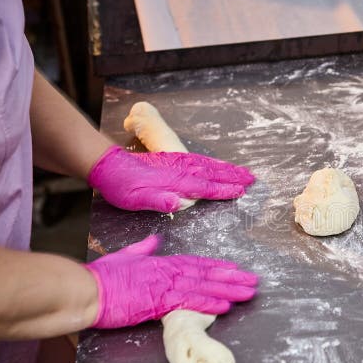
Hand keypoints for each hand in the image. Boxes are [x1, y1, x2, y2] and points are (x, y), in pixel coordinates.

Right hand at [85, 236, 257, 328]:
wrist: (84, 290)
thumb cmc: (98, 278)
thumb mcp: (122, 257)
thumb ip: (141, 248)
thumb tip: (154, 240)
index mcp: (159, 263)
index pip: (195, 263)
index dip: (216, 266)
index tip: (234, 268)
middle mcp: (166, 271)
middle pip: (206, 273)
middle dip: (231, 278)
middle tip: (253, 281)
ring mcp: (164, 286)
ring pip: (203, 286)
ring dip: (228, 290)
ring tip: (248, 293)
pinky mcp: (158, 301)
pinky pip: (189, 301)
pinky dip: (208, 302)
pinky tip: (225, 305)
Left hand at [88, 146, 254, 212]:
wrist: (110, 165)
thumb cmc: (122, 186)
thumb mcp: (135, 199)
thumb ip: (158, 200)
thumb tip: (178, 203)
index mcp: (175, 183)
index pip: (205, 188)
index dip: (223, 191)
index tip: (240, 192)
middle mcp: (181, 171)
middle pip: (213, 174)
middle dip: (233, 177)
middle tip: (252, 180)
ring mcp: (179, 163)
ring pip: (209, 166)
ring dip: (228, 169)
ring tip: (245, 172)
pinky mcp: (175, 159)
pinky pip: (201, 160)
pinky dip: (214, 162)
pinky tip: (220, 165)